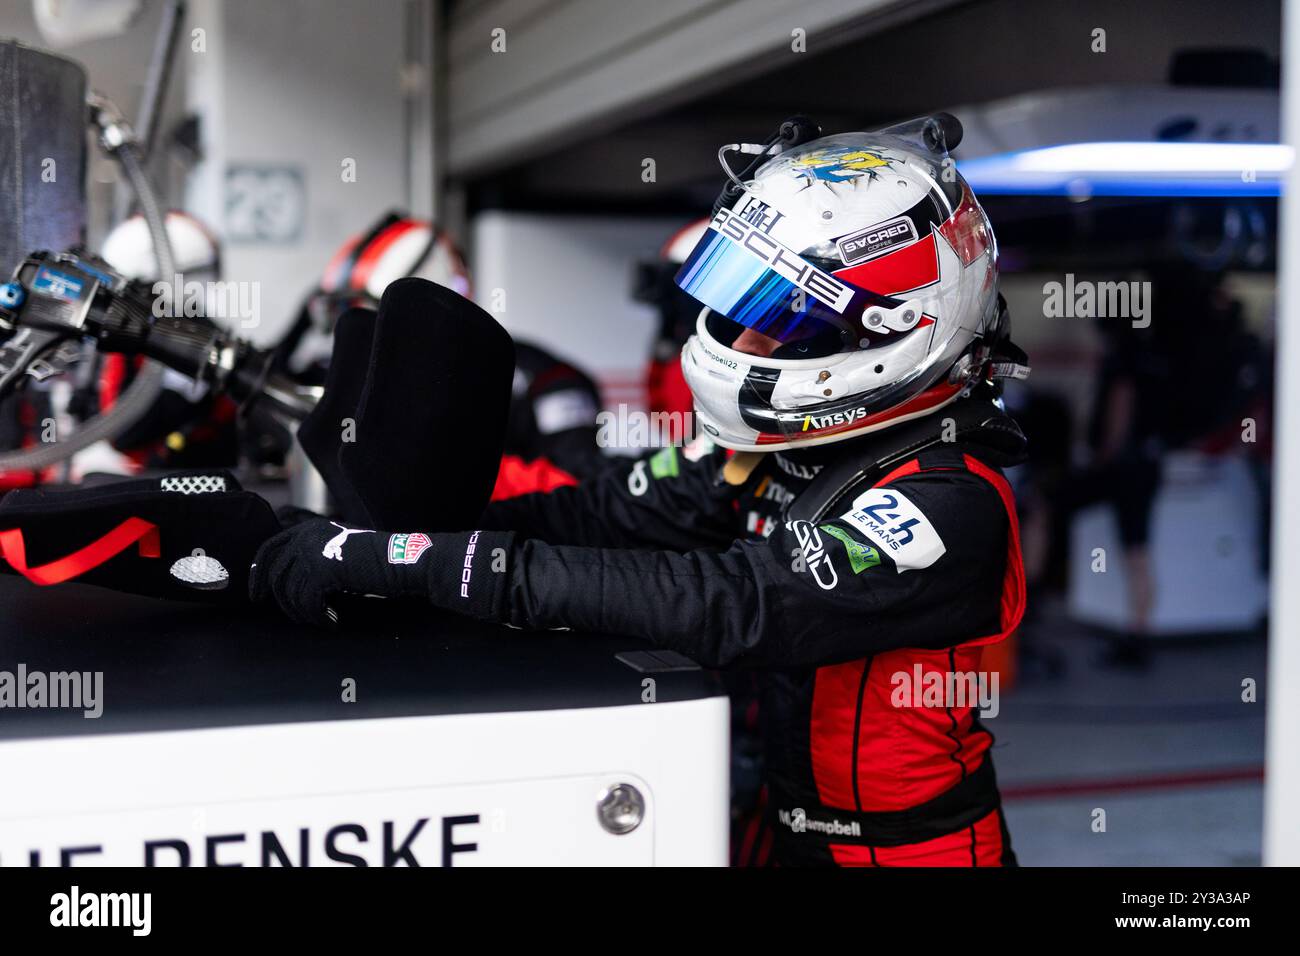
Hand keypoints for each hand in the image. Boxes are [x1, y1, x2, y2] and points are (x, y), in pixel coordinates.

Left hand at [249, 518, 427, 625]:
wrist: (400, 560)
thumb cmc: (375, 559)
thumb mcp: (339, 549)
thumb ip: (314, 555)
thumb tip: (290, 581)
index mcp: (309, 529)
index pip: (269, 549)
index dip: (259, 573)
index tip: (257, 594)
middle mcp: (306, 537)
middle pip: (275, 574)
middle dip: (278, 599)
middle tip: (293, 616)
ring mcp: (312, 553)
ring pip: (290, 593)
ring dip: (304, 612)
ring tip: (322, 618)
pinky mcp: (321, 571)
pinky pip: (307, 603)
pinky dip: (318, 617)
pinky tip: (332, 621)